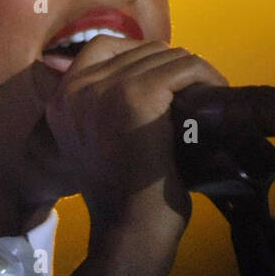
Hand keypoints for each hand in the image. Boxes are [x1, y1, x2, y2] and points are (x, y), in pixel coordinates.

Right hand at [43, 36, 228, 235]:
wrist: (130, 229)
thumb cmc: (122, 195)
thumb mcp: (92, 143)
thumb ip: (97, 109)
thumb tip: (139, 77)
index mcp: (60, 98)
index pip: (101, 46)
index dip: (138, 57)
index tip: (163, 82)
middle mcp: (75, 87)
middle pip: (139, 50)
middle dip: (171, 69)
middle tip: (192, 97)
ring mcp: (104, 89)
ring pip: (166, 56)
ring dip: (193, 75)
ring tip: (206, 101)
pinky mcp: (137, 95)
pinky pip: (184, 68)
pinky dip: (206, 78)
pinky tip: (214, 98)